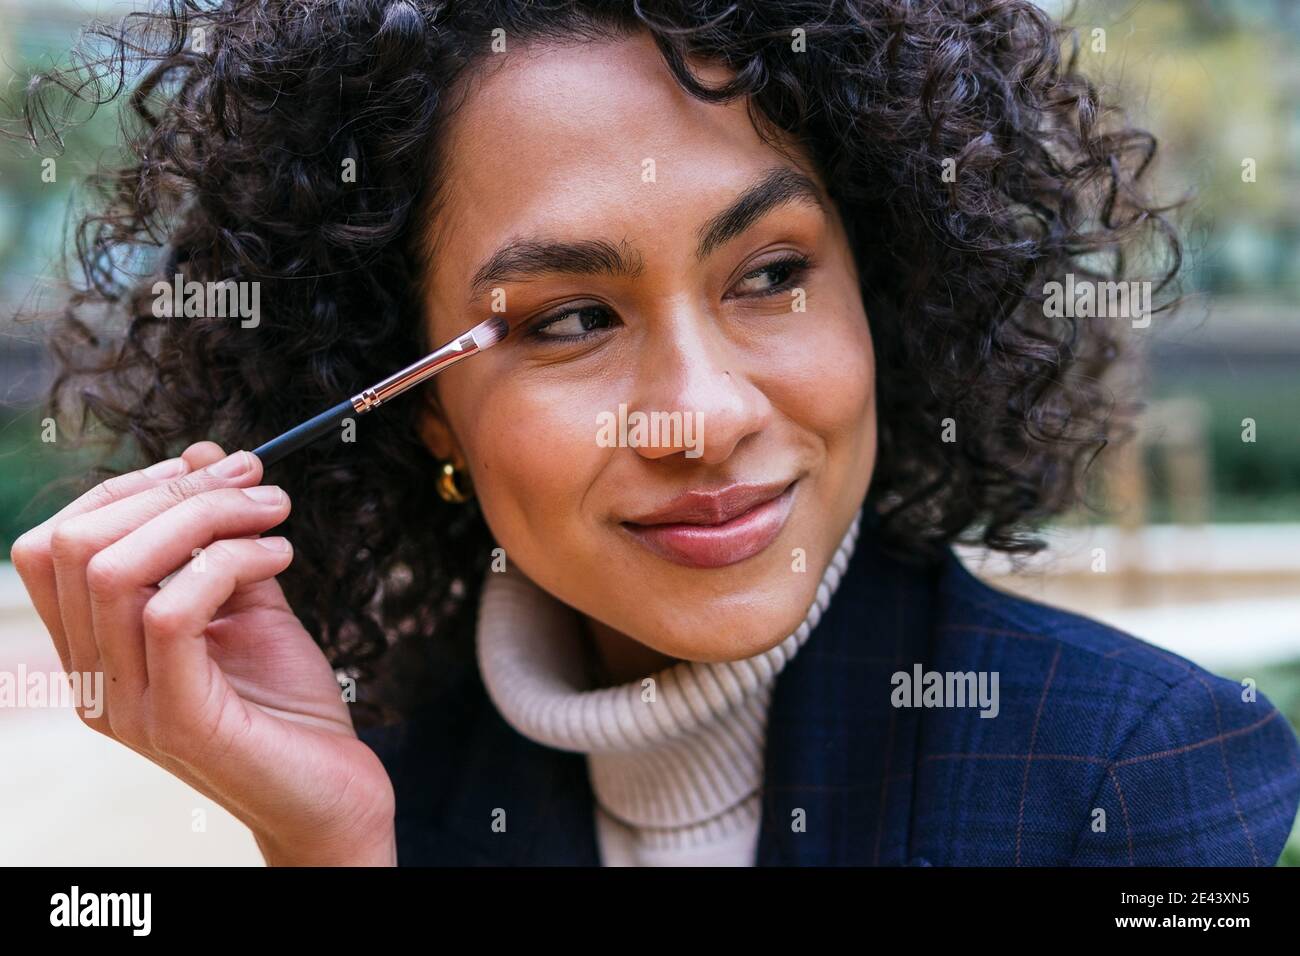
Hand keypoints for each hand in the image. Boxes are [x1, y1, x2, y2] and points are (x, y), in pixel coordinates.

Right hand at [10, 442, 395, 864]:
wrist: (333, 794)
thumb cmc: (287, 704)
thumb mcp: (250, 604)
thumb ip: (221, 538)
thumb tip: (205, 454)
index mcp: (96, 648)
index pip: (55, 544)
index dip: (127, 488)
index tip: (208, 467)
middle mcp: (94, 678)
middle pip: (77, 544)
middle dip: (172, 490)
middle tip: (254, 481)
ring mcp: (126, 702)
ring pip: (117, 569)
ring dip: (206, 518)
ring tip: (274, 515)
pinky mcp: (175, 718)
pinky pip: (171, 613)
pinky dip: (229, 562)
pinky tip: (281, 556)